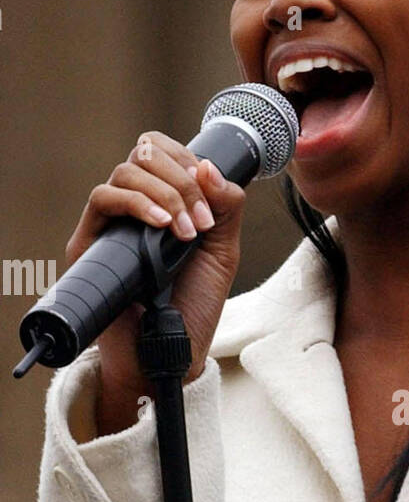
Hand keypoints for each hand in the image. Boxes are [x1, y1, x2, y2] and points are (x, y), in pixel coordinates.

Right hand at [65, 131, 245, 431]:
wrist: (171, 350)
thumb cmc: (193, 304)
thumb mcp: (224, 251)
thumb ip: (226, 207)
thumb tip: (207, 166)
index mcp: (166, 200)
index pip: (164, 151)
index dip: (188, 160)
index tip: (212, 196)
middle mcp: (136, 205)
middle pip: (146, 153)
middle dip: (182, 180)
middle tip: (202, 222)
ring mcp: (112, 222)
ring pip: (126, 171)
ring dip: (165, 194)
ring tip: (187, 233)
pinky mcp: (89, 242)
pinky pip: (102, 199)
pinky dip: (136, 203)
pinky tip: (162, 226)